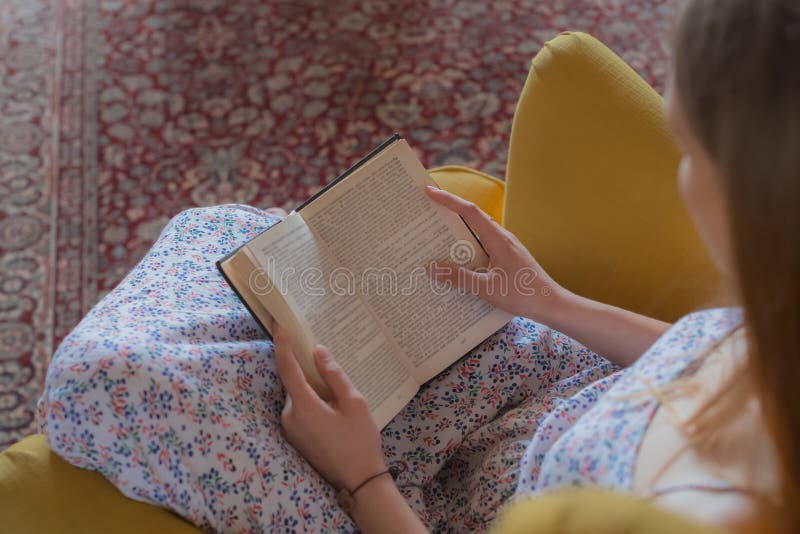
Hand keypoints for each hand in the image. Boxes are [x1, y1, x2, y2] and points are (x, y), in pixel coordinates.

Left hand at [273, 325, 386, 490]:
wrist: (358, 481)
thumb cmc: (360, 441)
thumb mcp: (354, 402)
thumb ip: (334, 375)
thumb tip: (318, 351)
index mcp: (303, 405)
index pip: (286, 367)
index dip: (281, 344)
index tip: (278, 324)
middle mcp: (290, 416)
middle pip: (293, 382)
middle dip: (303, 366)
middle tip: (317, 351)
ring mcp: (290, 429)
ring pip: (297, 396)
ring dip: (310, 386)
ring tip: (332, 382)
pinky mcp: (295, 438)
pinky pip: (299, 410)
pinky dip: (310, 400)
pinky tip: (330, 402)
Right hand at [425, 186, 569, 323]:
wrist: (551, 304)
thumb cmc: (522, 295)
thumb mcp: (486, 288)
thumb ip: (459, 277)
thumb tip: (431, 267)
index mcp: (497, 239)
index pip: (469, 212)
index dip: (449, 200)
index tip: (430, 191)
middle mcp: (502, 237)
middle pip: (472, 218)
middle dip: (450, 210)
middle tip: (428, 208)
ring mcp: (506, 247)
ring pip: (477, 232)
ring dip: (458, 230)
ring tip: (437, 233)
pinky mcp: (508, 257)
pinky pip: (483, 245)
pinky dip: (468, 246)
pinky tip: (459, 260)